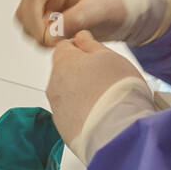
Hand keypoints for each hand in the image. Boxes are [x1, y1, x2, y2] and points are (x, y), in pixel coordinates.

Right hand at [15, 0, 127, 46]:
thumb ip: (73, 20)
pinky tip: (61, 41)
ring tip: (58, 42)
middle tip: (51, 43)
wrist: (130, 10)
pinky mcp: (53, 17)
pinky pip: (37, 29)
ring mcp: (51, 3)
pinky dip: (44, 39)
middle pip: (25, 9)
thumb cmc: (119, 0)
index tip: (44, 37)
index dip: (33, 19)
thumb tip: (49, 35)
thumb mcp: (98, 9)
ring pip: (27, 21)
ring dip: (37, 35)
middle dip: (34, 29)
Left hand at [46, 32, 144, 148]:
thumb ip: (90, 45)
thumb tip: (80, 38)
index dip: (81, 49)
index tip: (94, 56)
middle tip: (104, 80)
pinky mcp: (62, 128)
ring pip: (66, 94)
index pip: (64, 46)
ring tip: (104, 100)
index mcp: (63, 62)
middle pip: (64, 72)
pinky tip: (99, 115)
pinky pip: (70, 114)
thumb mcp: (109, 56)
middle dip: (80, 73)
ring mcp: (56, 107)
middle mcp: (53, 84)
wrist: (117, 131)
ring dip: (80, 94)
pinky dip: (81, 113)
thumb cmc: (117, 92)